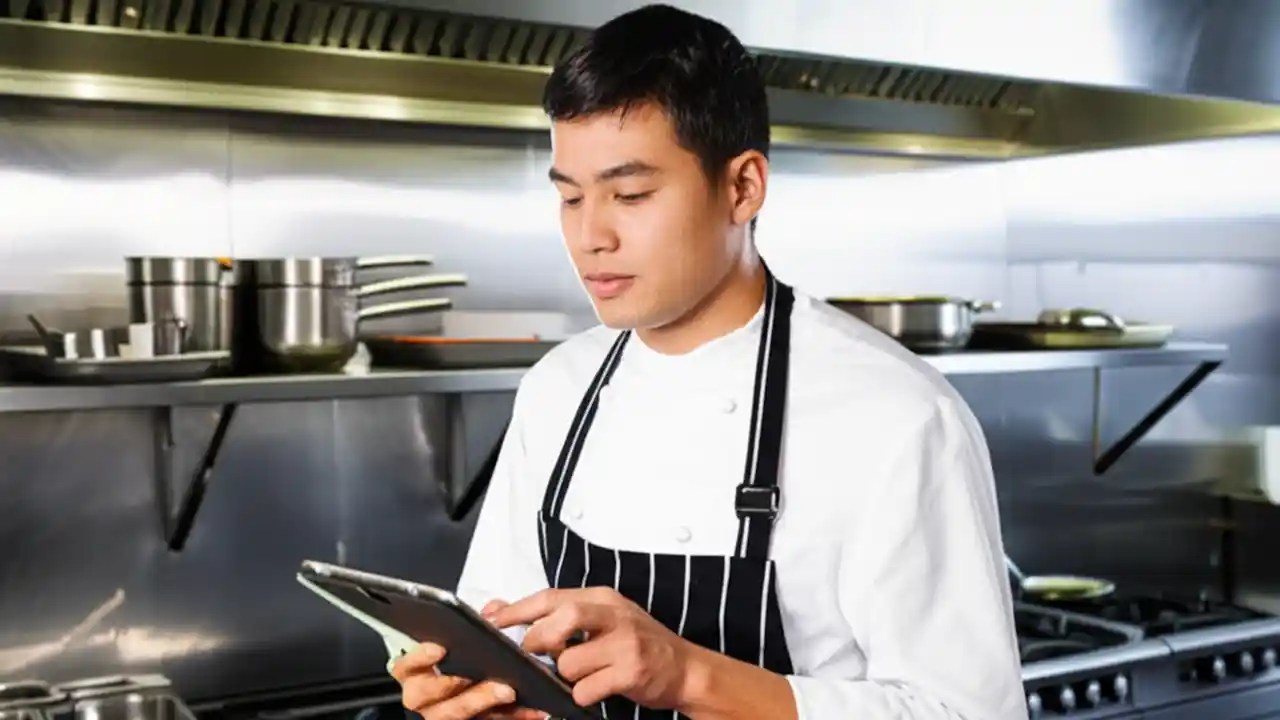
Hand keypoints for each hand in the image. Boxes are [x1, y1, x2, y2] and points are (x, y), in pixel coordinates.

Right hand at [391, 600, 547, 719]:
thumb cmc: (471, 657)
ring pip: (452, 714)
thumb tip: (494, 611)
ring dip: (480, 701)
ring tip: (507, 690)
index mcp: (418, 670)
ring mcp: (444, 713)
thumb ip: (480, 620)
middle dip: (448, 684)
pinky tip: (531, 709)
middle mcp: (424, 696)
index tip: (440, 648)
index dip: (418, 657)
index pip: (404, 665)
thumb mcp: (473, 634)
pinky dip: (510, 716)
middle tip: (471, 674)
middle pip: (423, 695)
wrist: (490, 682)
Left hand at [489, 587, 699, 710]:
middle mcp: (614, 615)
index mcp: (602, 598)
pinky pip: (586, 689)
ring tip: (582, 674)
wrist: (686, 668)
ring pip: (569, 661)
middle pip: (562, 618)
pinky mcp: (631, 671)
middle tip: (536, 653)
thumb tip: (502, 608)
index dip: (516, 609)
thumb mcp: (602, 619)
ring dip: (566, 675)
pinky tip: (596, 689)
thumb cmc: (637, 644)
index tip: (491, 618)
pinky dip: (582, 695)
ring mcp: (625, 643)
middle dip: (539, 639)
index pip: (550, 597)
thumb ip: (559, 615)